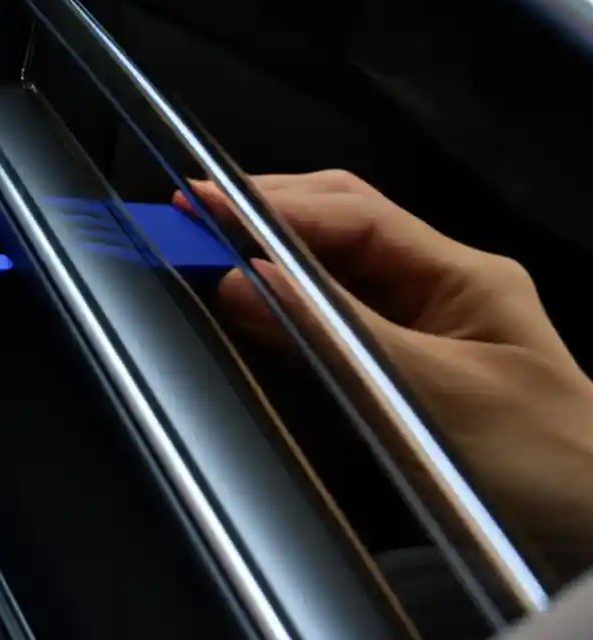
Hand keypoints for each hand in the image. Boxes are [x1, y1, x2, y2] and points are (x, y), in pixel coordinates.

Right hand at [180, 170, 592, 570]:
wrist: (591, 536)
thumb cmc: (542, 463)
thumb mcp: (430, 393)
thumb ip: (334, 334)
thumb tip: (239, 282)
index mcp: (461, 273)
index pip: (351, 215)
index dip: (270, 203)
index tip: (198, 201)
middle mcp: (439, 288)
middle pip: (339, 228)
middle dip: (264, 216)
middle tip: (184, 218)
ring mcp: (422, 329)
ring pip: (332, 273)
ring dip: (269, 259)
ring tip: (200, 250)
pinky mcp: (402, 372)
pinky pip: (333, 323)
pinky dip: (283, 309)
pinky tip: (246, 307)